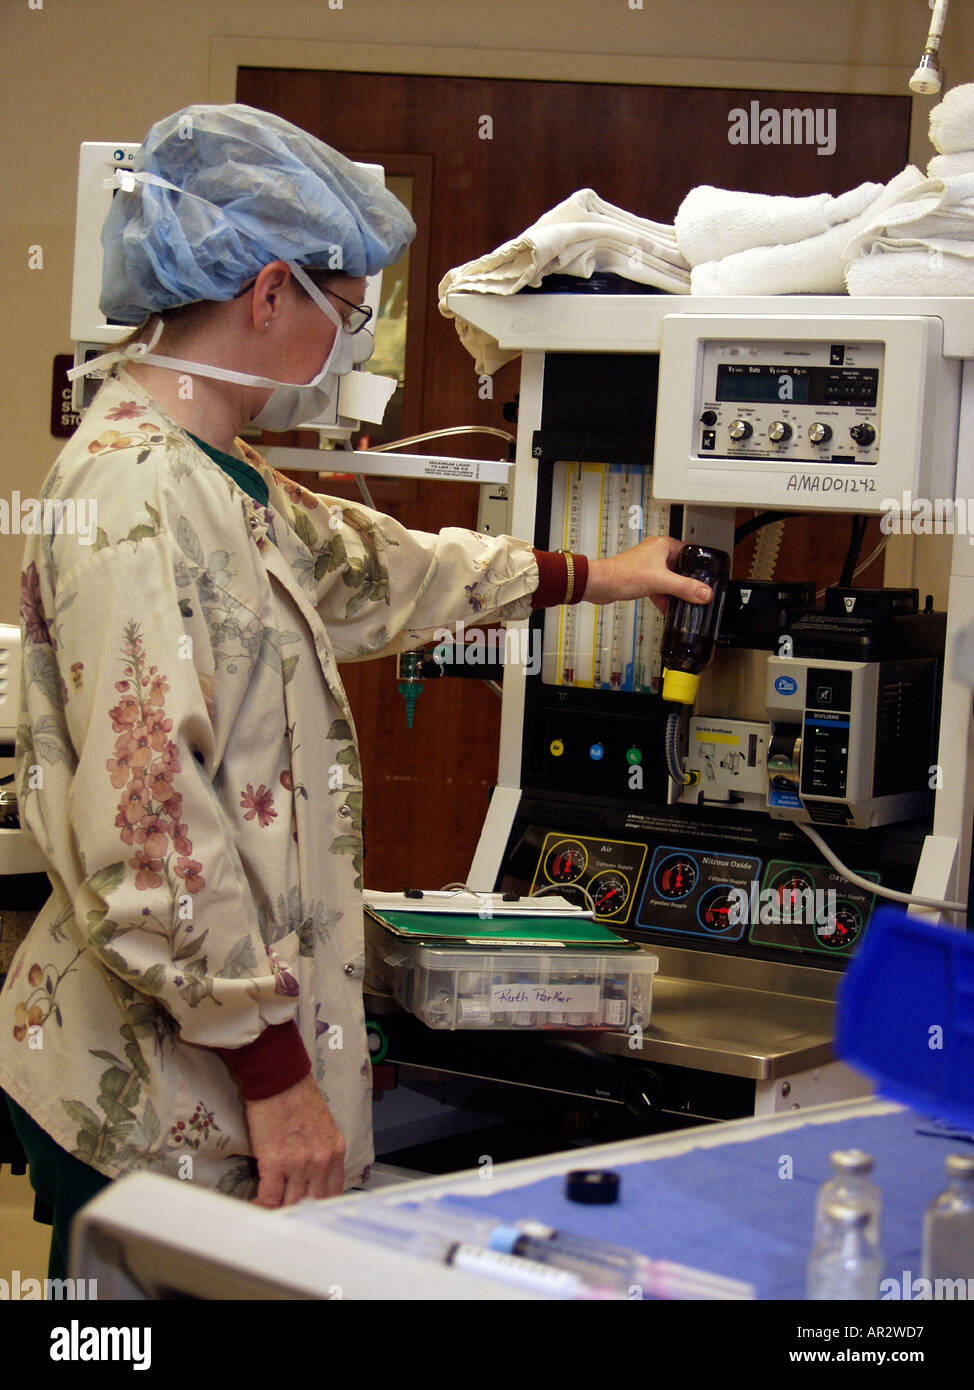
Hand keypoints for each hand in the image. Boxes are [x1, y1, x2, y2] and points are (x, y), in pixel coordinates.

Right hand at [245, 1073, 345, 1205]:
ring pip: (291, 1205)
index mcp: (336, 1151)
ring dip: (279, 1213)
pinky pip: (270, 1199)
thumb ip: (321, 1152)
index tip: (307, 1213)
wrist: (279, 1079)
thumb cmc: (296, 1097)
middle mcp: (322, 1161)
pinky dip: (262, 1208)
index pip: (333, 1193)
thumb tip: (311, 1176)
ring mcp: (300, 1164)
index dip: (318, 1208)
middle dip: (298, 1214)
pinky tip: (255, 1208)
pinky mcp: (276, 1163)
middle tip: (286, 1220)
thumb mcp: (322, 1127)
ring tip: (269, 1217)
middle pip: (313, 1203)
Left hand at [583, 536, 712, 613]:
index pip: (690, 550)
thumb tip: (704, 593)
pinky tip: (667, 608)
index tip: (708, 575)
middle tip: (696, 592)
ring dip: (675, 591)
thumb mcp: (660, 582)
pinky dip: (664, 597)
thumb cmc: (622, 574)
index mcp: (664, 545)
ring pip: (669, 578)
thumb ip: (684, 588)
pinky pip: (659, 586)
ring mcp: (649, 565)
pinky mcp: (642, 577)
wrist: (600, 585)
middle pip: (681, 567)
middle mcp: (657, 553)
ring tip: (682, 602)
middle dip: (687, 582)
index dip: (700, 563)